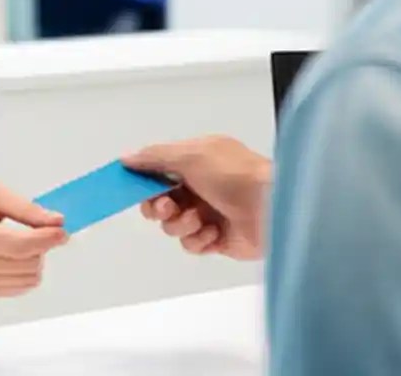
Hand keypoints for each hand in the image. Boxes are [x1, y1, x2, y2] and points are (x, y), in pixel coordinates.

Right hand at [0, 177, 67, 297]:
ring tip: (20, 240)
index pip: (20, 246)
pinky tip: (12, 254)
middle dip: (42, 247)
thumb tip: (54, 221)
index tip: (62, 231)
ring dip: (34, 260)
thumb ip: (24, 208)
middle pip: (26, 265)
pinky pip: (16, 288)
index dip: (47, 240)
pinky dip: (23, 272)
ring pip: (26, 280)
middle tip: (37, 229)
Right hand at [123, 136, 271, 260]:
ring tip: (199, 219)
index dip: (145, 181)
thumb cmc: (236, 175)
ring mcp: (209, 214)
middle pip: (160, 202)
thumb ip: (156, 156)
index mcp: (197, 161)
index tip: (132, 188)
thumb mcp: (191, 155)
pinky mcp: (217, 240)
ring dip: (181, 224)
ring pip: (173, 226)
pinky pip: (191, 245)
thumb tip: (127, 157)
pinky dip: (199, 240)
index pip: (159, 171)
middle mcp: (201, 187)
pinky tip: (215, 233)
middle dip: (159, 207)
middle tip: (169, 207)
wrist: (273, 208)